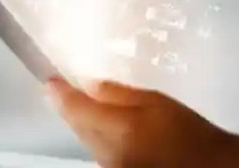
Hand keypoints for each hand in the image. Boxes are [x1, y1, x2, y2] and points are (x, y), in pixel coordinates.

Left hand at [45, 76, 238, 167]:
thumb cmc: (189, 133)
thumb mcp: (157, 102)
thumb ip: (118, 94)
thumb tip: (87, 83)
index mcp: (116, 129)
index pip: (74, 108)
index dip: (58, 91)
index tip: (50, 79)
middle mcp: (105, 154)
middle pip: (77, 126)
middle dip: (72, 107)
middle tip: (67, 86)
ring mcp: (109, 167)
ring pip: (86, 140)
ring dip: (86, 124)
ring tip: (95, 106)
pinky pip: (99, 152)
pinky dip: (99, 138)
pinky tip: (113, 130)